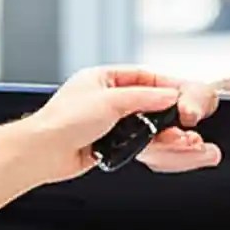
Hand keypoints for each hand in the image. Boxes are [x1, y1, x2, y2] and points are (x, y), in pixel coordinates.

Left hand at [22, 66, 216, 182]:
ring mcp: (107, 121)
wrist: (43, 153)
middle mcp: (105, 98)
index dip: (166, 83)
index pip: (143, 76)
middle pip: (147, 100)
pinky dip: (149, 142)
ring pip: (144, 122)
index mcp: (103, 78)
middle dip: (167, 109)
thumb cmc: (62, 121)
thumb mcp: (109, 101)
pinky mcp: (107, 142)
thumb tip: (169, 95)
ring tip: (177, 134)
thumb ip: (143, 97)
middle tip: (186, 115)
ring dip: (161, 128)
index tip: (185, 91)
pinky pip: (136, 140)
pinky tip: (158, 143)